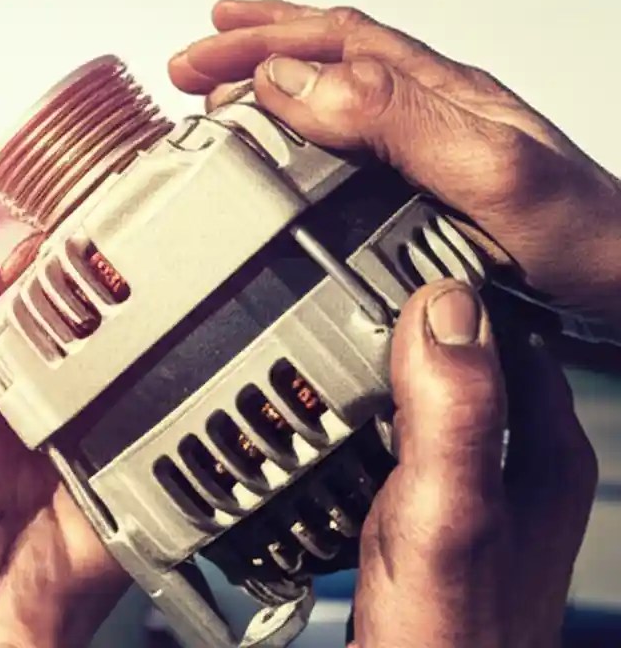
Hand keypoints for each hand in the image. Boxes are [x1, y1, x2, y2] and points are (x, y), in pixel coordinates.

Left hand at [0, 243, 127, 647]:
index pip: (23, 295)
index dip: (38, 264)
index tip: (52, 242)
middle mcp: (45, 389)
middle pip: (80, 314)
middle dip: (87, 288)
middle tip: (92, 275)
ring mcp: (92, 421)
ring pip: (124, 351)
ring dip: (124, 330)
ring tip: (118, 315)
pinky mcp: (131, 456)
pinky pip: (156, 408)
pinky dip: (154, 384)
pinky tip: (145, 366)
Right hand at [170, 0, 620, 323]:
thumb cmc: (588, 238)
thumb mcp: (488, 173)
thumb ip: (393, 122)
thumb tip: (294, 85)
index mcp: (440, 94)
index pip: (333, 42)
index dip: (259, 39)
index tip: (199, 58)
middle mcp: (436, 112)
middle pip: (330, 54)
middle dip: (253, 47)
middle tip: (191, 67)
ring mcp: (438, 150)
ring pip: (340, 93)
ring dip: (277, 81)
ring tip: (226, 91)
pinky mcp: (439, 194)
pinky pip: (355, 144)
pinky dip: (308, 133)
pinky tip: (297, 159)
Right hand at [354, 279, 597, 646]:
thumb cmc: (452, 636)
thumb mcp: (445, 512)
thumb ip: (451, 411)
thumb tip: (443, 308)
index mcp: (538, 446)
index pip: (499, 325)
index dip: (443, 283)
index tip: (382, 256)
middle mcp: (517, 461)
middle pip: (464, 354)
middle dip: (404, 320)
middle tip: (340, 288)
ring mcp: (478, 488)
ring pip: (432, 394)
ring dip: (383, 366)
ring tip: (328, 336)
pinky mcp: (436, 513)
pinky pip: (404, 436)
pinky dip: (368, 415)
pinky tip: (334, 420)